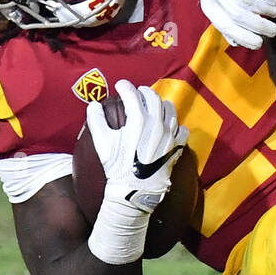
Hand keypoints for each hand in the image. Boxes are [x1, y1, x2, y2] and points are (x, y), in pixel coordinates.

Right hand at [86, 80, 187, 214]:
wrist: (134, 190)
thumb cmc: (116, 166)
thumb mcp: (102, 143)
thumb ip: (96, 120)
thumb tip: (93, 105)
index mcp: (139, 120)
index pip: (133, 95)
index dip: (125, 87)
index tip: (120, 85)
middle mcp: (157, 124)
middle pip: (154, 98)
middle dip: (144, 92)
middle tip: (137, 93)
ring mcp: (170, 135)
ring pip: (170, 110)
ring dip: (161, 104)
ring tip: (154, 106)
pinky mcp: (177, 147)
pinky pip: (182, 129)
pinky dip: (175, 125)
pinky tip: (168, 126)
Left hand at [199, 0, 275, 49]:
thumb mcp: (222, 8)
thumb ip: (229, 25)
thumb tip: (240, 42)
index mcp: (209, 6)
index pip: (226, 26)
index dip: (244, 37)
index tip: (260, 43)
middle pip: (238, 13)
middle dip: (259, 25)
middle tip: (273, 30)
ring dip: (266, 9)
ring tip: (275, 13)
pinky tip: (275, 0)